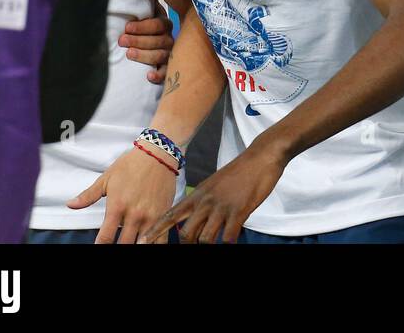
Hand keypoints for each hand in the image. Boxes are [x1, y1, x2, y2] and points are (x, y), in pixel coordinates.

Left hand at [69, 146, 181, 242]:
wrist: (158, 154)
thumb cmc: (132, 164)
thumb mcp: (107, 178)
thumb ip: (88, 195)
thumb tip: (70, 204)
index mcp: (117, 206)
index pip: (105, 237)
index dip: (100, 247)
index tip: (99, 247)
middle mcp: (134, 214)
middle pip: (124, 244)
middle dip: (117, 247)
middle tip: (116, 243)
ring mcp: (151, 216)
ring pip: (142, 243)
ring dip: (135, 244)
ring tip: (131, 242)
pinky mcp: (164, 214)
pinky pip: (161, 238)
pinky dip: (154, 243)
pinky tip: (147, 243)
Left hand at [120, 14, 174, 84]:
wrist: (148, 45)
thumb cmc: (139, 32)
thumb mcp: (142, 18)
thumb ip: (139, 11)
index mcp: (165, 25)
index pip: (158, 24)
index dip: (142, 26)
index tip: (127, 27)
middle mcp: (169, 39)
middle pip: (159, 40)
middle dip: (138, 40)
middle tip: (122, 40)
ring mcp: (170, 55)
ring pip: (161, 55)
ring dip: (144, 55)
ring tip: (128, 54)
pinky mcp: (168, 69)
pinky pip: (166, 73)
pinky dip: (159, 75)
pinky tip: (149, 76)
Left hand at [142, 141, 285, 244]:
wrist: (260, 157)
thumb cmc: (238, 172)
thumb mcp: (212, 184)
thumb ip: (201, 202)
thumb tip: (192, 221)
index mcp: (197, 195)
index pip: (170, 216)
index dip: (155, 231)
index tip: (143, 242)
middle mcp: (205, 202)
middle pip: (186, 234)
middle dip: (188, 245)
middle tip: (193, 246)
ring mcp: (222, 207)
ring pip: (205, 239)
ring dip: (210, 244)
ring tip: (216, 240)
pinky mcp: (239, 210)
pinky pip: (228, 237)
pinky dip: (229, 241)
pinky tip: (232, 237)